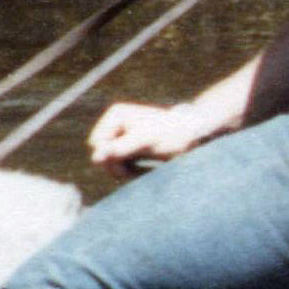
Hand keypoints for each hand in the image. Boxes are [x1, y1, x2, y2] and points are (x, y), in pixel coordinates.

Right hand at [87, 101, 211, 173]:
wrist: (193, 137)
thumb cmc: (171, 135)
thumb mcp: (144, 143)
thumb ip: (119, 150)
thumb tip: (95, 158)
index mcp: (115, 115)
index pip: (97, 144)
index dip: (111, 156)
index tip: (131, 160)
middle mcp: (115, 124)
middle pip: (101, 153)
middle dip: (117, 165)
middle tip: (137, 172)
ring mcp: (121, 137)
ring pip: (109, 162)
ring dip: (124, 171)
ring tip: (143, 172)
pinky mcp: (128, 149)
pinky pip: (119, 165)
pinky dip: (129, 172)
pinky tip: (144, 172)